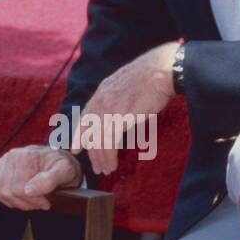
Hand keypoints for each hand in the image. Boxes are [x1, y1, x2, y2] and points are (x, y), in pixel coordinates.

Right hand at [0, 145, 82, 209]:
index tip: (46, 203)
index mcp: (27, 156)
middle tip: (39, 203)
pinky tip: (9, 194)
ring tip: (28, 200)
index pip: (19, 189)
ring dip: (12, 200)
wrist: (59, 160)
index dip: (33, 201)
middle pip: (6, 191)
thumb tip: (29, 190)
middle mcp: (12, 156)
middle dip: (24, 203)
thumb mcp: (66, 172)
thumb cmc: (63, 167)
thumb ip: (50, 180)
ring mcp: (3, 160)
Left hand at [71, 42, 178, 175]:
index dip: (79, 134)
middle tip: (95, 167)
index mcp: (103, 90)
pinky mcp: (120, 117)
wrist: (163, 69)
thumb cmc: (153, 75)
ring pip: (97, 140)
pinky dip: (109, 156)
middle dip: (91, 152)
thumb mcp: (128, 84)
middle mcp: (102, 100)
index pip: (85, 116)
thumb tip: (122, 112)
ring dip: (101, 159)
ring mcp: (110, 108)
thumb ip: (120, 98)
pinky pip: (109, 142)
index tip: (76, 147)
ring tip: (106, 170)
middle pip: (89, 132)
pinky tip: (113, 164)